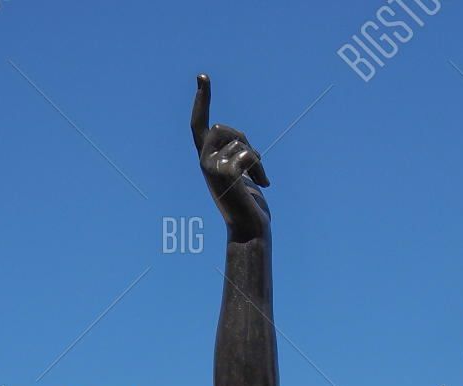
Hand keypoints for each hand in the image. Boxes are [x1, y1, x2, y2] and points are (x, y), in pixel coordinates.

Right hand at [191, 74, 270, 237]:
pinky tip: (264, 184)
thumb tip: (241, 142)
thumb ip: (235, 155)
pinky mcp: (225, 173)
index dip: (201, 101)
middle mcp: (204, 161)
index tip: (203, 77)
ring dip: (256, 158)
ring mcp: (212, 167)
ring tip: (260, 178)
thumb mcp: (240, 174)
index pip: (198, 125)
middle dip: (244, 140)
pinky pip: (248, 154)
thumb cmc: (247, 205)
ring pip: (239, 141)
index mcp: (206, 160)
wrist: (250, 230)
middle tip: (256, 164)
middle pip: (224, 128)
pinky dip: (260, 167)